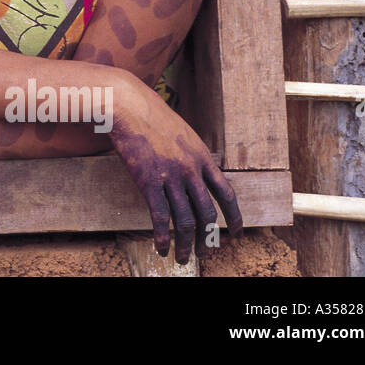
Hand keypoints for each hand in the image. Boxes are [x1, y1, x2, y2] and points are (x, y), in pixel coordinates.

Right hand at [108, 76, 242, 263]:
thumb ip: (191, 153)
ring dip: (186, 243)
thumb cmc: (151, 114)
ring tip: (183, 258)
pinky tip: (161, 247)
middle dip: (207, 238)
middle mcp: (191, 170)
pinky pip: (160, 215)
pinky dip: (162, 235)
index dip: (234, 216)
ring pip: (185, 219)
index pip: (226, 193)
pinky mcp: (149, 180)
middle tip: (203, 252)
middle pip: (207, 213)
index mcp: (202, 157)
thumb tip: (195, 169)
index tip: (235, 233)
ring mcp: (171, 176)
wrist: (129, 105)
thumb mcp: (181, 132)